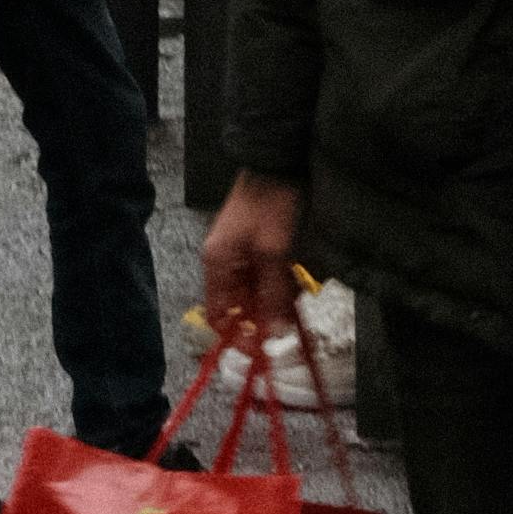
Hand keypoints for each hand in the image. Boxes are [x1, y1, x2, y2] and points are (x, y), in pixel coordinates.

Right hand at [200, 170, 301, 335]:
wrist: (275, 164)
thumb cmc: (268, 205)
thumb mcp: (273, 253)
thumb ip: (272, 295)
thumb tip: (274, 334)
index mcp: (217, 264)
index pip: (216, 315)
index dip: (236, 335)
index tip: (261, 349)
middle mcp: (222, 263)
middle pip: (238, 306)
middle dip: (263, 318)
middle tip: (289, 326)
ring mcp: (237, 255)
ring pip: (253, 294)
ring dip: (274, 302)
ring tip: (295, 304)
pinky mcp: (252, 248)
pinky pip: (262, 278)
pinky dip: (277, 286)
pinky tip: (294, 285)